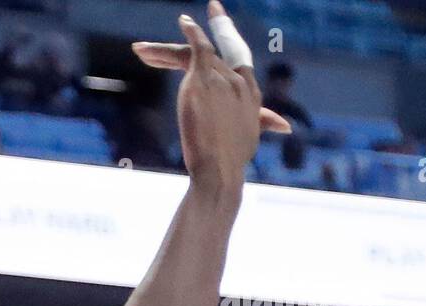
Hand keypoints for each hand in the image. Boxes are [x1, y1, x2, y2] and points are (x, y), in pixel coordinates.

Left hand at [132, 3, 289, 190]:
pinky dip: (192, 33)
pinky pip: (197, 48)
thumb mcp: (251, 136)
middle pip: (210, 54)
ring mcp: (222, 77)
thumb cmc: (233, 159)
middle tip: (187, 19)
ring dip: (162, 52)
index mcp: (250, 90)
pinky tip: (184, 22)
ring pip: (192, 54)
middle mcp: (238, 79)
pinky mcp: (205, 78)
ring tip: (140, 50)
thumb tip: (285, 125)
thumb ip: (265, 121)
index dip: (228, 34)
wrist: (220, 169)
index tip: (216, 15)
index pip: (239, 55)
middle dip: (197, 38)